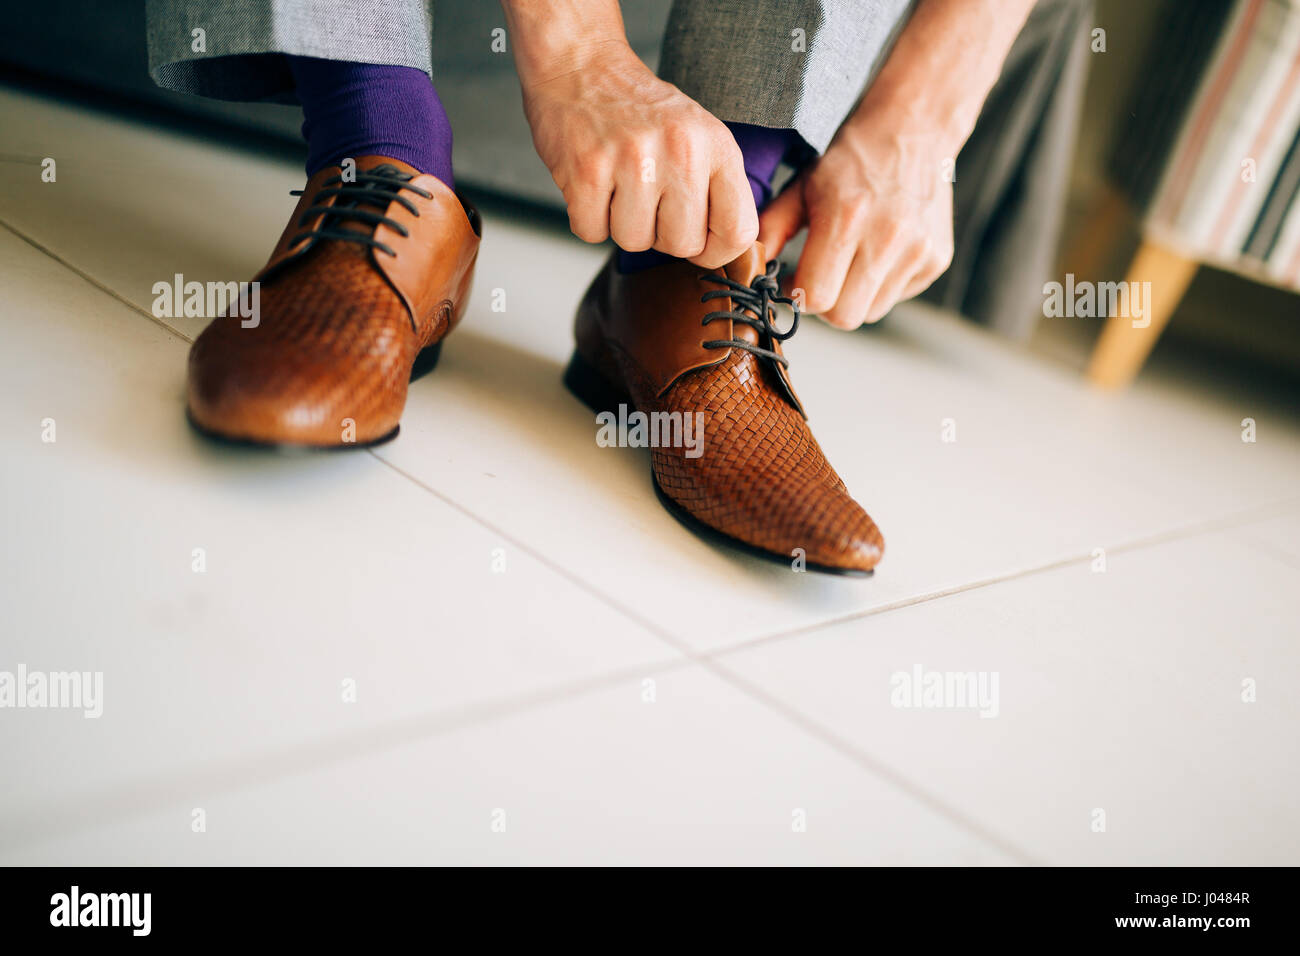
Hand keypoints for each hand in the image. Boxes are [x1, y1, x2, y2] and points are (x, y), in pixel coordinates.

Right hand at [519, 43, 756, 267]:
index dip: (716, 251)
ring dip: (621, 224)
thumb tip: (727, 252)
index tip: (699, 243)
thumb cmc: (640, 112)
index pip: (738, 232)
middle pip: (682, 246)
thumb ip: (717, 189)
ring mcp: (633, 160)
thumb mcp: (699, 137)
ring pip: (634, 242)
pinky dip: (588, 218)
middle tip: (647, 198)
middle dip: (660, 235)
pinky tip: (594, 184)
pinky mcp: (588, 169)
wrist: (581, 67)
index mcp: (716, 146)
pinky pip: (592, 232)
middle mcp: (681, 151)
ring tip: (618, 184)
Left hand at [758, 122, 953, 328]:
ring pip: (872, 312)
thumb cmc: (851, 160)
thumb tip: (750, 269)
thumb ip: (772, 229)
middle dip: (825, 305)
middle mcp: (888, 238)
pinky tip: (878, 254)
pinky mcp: (938, 259)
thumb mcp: (801, 186)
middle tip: (819, 278)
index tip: (793, 279)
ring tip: (850, 262)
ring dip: (853, 297)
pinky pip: (898, 297)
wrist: (913, 130)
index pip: (816, 297)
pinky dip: (882, 286)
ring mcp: (919, 251)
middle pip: (845, 317)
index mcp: (847, 218)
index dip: (797, 295)